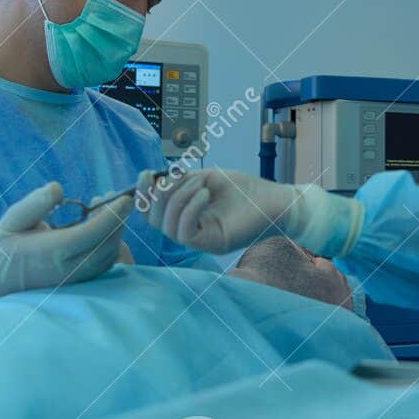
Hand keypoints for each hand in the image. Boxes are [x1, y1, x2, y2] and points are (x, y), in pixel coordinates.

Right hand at [0, 182, 130, 304]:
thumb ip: (35, 204)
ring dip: (116, 231)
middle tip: (121, 199)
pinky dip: (111, 243)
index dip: (112, 216)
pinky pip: (105, 263)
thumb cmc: (6, 247)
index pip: (91, 234)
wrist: (0, 282)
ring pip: (109, 256)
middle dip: (119, 221)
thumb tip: (58, 188)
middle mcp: (69, 269)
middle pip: (107, 245)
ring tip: (109, 207)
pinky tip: (103, 225)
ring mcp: (77, 279)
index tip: (125, 199)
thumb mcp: (12, 220)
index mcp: (53, 252)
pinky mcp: (81, 281)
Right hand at [139, 169, 361, 255]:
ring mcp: (201, 239)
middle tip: (174, 177)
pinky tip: (204, 194)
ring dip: (177, 199)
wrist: (275, 199)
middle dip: (159, 196)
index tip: (148, 174)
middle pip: (155, 221)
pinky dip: (189, 209)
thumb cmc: (245, 189)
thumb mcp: (206, 178)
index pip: (152, 212)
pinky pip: (186, 233)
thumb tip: (155, 180)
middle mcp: (190, 230)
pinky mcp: (213, 244)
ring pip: (168, 227)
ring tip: (198, 184)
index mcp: (186, 215)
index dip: (143, 194)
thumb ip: (181, 181)